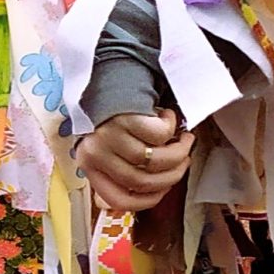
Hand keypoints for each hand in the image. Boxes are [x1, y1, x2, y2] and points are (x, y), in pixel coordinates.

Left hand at [78, 110, 193, 212]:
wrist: (108, 72)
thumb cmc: (112, 113)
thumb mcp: (106, 146)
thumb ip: (116, 172)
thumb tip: (133, 201)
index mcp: (89, 165)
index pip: (119, 199)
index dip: (148, 200)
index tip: (166, 190)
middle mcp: (95, 152)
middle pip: (142, 181)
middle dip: (173, 174)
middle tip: (184, 160)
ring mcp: (109, 135)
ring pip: (155, 160)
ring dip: (178, 152)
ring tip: (184, 141)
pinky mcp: (125, 117)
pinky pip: (158, 135)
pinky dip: (170, 128)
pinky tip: (169, 118)